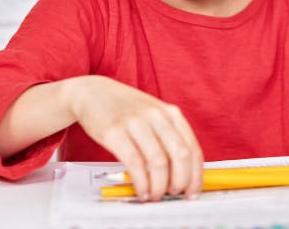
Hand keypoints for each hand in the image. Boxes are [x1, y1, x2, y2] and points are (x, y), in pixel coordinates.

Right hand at [64, 75, 202, 201]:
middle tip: (173, 194)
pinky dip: (141, 183)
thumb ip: (168, 137)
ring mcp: (135, 122)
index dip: (196, 176)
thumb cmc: (125, 109)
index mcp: (171, 113)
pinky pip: (134, 163)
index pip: (193, 149)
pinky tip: (141, 190)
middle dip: (180, 182)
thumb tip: (181, 174)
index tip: (192, 193)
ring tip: (155, 195)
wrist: (93, 92)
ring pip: (159, 162)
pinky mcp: (114, 132)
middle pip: (180, 155)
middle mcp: (156, 115)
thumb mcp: (153, 115)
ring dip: (160, 186)